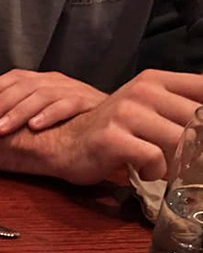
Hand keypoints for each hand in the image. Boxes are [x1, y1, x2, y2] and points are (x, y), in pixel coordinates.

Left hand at [0, 70, 105, 134]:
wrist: (117, 119)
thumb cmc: (72, 121)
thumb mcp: (43, 111)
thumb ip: (20, 110)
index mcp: (42, 80)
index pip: (14, 77)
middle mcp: (56, 81)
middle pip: (23, 87)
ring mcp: (73, 90)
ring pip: (41, 96)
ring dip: (18, 113)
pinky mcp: (89, 103)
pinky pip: (67, 106)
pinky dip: (50, 116)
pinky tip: (34, 127)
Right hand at [51, 70, 202, 184]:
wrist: (63, 142)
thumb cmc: (110, 131)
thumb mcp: (145, 109)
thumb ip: (176, 109)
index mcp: (155, 80)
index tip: (200, 137)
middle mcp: (143, 91)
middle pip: (196, 119)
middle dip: (198, 146)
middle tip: (188, 161)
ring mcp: (127, 113)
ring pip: (179, 140)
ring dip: (178, 162)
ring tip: (165, 168)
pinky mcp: (113, 138)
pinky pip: (154, 158)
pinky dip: (155, 172)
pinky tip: (144, 172)